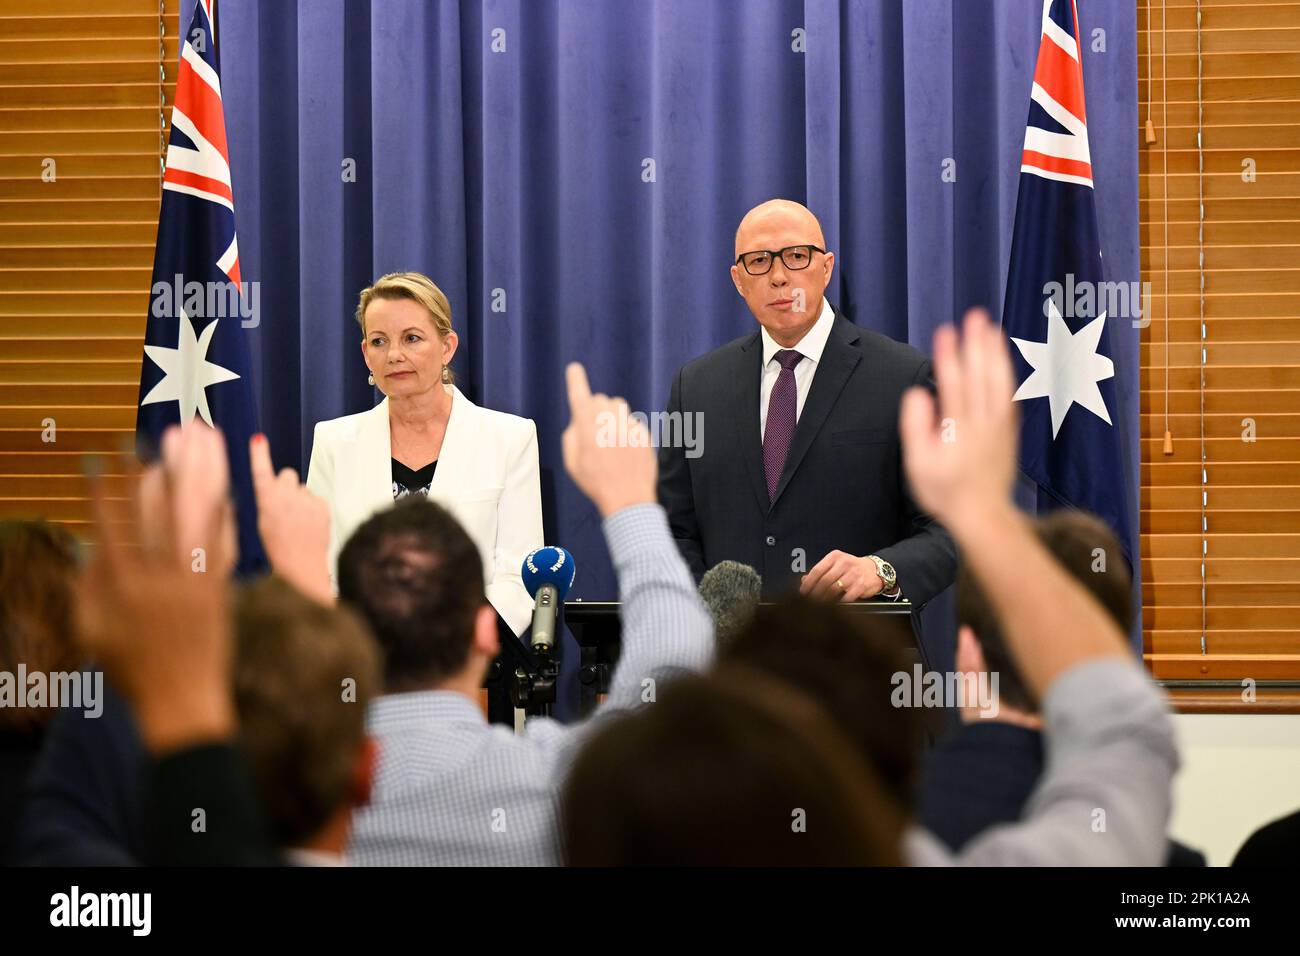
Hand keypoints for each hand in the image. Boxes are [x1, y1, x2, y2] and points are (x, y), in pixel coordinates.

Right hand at [76, 424, 235, 752]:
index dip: (105, 489)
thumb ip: (87, 588)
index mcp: (124, 589)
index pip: (112, 526)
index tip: (103, 455)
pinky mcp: (222, 592)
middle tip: (172, 432)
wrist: (183, 703)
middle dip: (170, 467)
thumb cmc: (131, 672)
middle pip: (166, 513)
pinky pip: (226, 547)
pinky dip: (226, 517)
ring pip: (202, 522)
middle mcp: (162, 581)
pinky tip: (229, 488)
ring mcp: (197, 586)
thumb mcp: (94, 634)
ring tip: (208, 445)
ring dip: (205, 479)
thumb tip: (87, 545)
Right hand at [250, 433, 332, 603]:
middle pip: (287, 474)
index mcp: (266, 501)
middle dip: (286, 484)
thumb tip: (275, 486)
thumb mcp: (263, 524)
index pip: (261, 472)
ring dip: (300, 499)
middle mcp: (286, 496)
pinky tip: (310, 525)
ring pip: (302, 488)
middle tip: (285, 504)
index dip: (260, 455)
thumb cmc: (278, 548)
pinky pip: (315, 498)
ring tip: (298, 522)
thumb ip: (269, 502)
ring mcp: (306, 499)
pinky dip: (313, 508)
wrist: (302, 566)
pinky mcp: (322, 504)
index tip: (259, 440)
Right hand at [561, 362, 656, 517]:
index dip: (575, 381)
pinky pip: (633, 421)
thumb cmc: (596, 483)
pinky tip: (626, 451)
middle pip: (601, 399)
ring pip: (619, 406)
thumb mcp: (572, 463)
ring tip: (611, 440)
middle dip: (595, 408)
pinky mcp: (644, 434)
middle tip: (594, 430)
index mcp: (588, 430)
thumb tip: (578, 421)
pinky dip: (627, 430)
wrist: (629, 500)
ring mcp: (629, 427)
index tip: (574, 369)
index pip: (579, 397)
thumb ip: (571, 436)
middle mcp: (609, 424)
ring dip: (612, 415)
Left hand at [800, 550, 883, 601]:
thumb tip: (804, 580)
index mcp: (835, 557)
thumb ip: (821, 572)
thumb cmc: (852, 568)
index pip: (817, 570)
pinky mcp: (862, 584)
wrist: (874, 570)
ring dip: (825, 599)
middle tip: (809, 601)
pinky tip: (835, 606)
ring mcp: (854, 573)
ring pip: (834, 588)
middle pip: (824, 580)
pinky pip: (847, 596)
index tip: (803, 592)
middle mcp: (844, 563)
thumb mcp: (836, 565)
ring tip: (819, 605)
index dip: (808, 583)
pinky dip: (840, 603)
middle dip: (815, 592)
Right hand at [899, 307, 1017, 530]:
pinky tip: (1003, 363)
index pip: (953, 384)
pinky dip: (1007, 376)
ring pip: (999, 383)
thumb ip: (916, 429)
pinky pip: (1009, 397)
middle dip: (976, 344)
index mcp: (957, 429)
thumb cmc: (945, 493)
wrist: (983, 515)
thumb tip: (917, 394)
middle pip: (980, 376)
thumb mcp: (918, 466)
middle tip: (975, 315)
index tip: (945, 330)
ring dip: (995, 354)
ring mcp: (999, 427)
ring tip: (993, 329)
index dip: (948, 356)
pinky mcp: (1008, 433)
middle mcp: (981, 423)